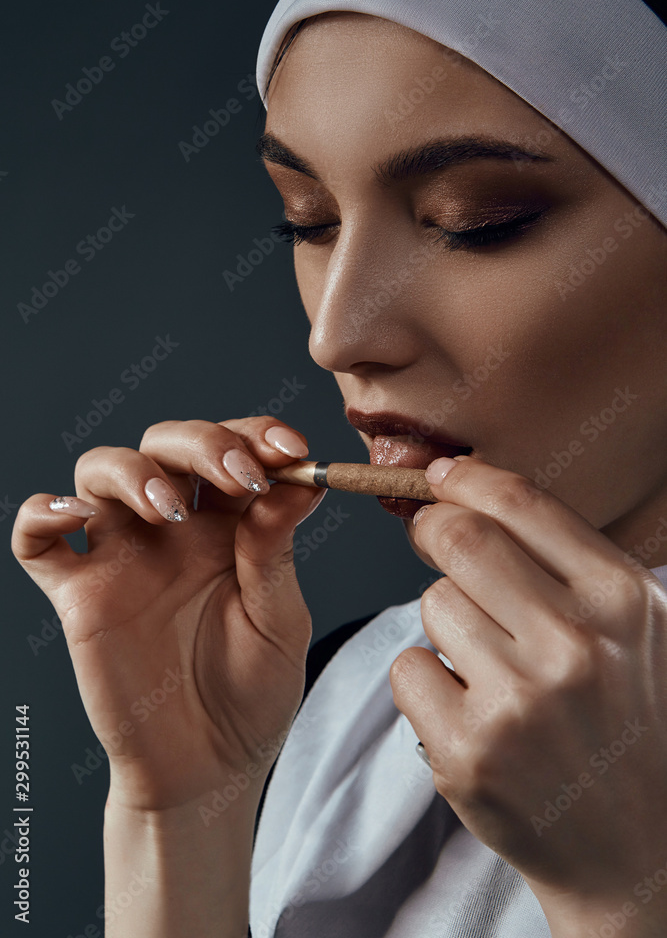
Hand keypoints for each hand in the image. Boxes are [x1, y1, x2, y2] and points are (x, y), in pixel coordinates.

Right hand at [11, 417, 325, 811]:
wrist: (207, 769)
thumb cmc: (252, 695)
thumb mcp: (279, 621)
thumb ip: (274, 551)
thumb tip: (300, 482)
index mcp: (230, 526)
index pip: (235, 450)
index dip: (256, 434)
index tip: (289, 449)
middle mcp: (174, 529)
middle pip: (167, 445)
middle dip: (202, 443)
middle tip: (238, 477)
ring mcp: (122, 557)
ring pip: (100, 471)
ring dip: (131, 471)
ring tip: (170, 510)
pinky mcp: (78, 596)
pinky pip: (37, 540)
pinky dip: (42, 513)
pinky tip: (75, 518)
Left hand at [389, 455, 666, 934]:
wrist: (638, 848)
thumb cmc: (628, 717)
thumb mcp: (634, 625)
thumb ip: (566, 556)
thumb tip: (465, 485)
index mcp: (623, 601)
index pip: (520, 503)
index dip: (466, 480)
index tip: (443, 479)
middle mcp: (575, 647)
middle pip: (459, 539)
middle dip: (433, 529)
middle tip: (432, 539)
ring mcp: (519, 704)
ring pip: (432, 604)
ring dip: (445, 620)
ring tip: (488, 661)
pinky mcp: (470, 754)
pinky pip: (408, 668)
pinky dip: (425, 679)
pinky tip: (468, 707)